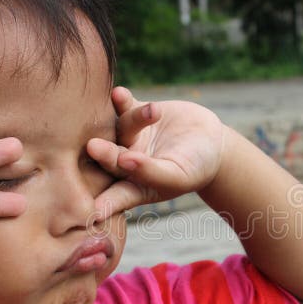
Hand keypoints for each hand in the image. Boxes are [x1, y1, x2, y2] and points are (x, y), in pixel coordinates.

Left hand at [88, 86, 224, 214]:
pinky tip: (119, 93)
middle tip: (94, 147)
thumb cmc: (196, 168)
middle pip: (111, 158)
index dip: (104, 201)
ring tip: (154, 111)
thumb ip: (151, 172)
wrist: (210, 142)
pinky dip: (122, 99)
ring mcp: (129, 137)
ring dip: (134, 119)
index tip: (92, 210)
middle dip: (105, 153)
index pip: (116, 196)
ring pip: (122, 128)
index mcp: (134, 187)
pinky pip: (125, 105)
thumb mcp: (178, 176)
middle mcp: (125, 162)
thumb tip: (125, 161)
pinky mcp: (135, 113)